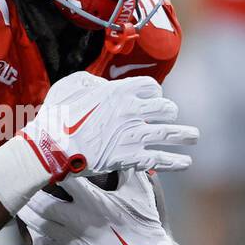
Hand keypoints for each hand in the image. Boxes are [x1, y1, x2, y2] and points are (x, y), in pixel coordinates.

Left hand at [18, 169, 180, 244]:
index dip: (51, 166)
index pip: (64, 178)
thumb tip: (121, 147)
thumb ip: (126, 169)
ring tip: (22, 202)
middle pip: (40, 204)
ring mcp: (72, 239)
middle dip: (29, 192)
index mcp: (92, 201)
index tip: (43, 158)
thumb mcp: (139, 192)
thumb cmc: (143, 224)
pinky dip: (37, 239)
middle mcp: (78, 220)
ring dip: (27, 213)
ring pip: (37, 225)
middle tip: (22, 182)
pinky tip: (35, 231)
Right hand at [20, 72, 196, 180]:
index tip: (152, 99)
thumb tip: (102, 85)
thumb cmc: (56, 115)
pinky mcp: (131, 157)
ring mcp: (134, 135)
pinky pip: (161, 159)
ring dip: (185, 135)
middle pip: (166, 108)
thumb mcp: (70, 85)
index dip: (153, 93)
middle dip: (169, 112)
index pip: (152, 87)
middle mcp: (133, 111)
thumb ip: (91, 82)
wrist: (50, 146)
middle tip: (170, 117)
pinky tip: (186, 162)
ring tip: (194, 137)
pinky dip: (176, 161)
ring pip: (170, 133)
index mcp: (120, 91)